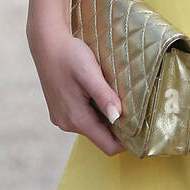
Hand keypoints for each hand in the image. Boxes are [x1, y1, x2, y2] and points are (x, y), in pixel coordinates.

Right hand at [27, 19, 125, 156]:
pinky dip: (95, 110)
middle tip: (133, 107)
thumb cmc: (69, 55)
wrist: (47, 43)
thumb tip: (117, 117)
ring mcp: (62, 118)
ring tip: (115, 95)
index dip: (126, 141)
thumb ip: (103, 96)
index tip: (142, 129)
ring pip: (93, 126)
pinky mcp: (60, 111)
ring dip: (106, 116)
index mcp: (76, 118)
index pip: (107, 146)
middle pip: (101, 137)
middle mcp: (67, 123)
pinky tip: (99, 92)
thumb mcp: (90, 73)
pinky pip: (83, 118)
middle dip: (118, 126)